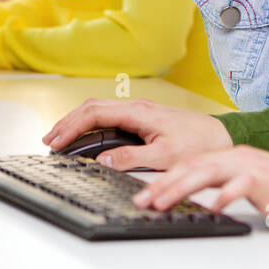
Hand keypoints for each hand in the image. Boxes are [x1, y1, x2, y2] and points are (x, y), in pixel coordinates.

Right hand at [42, 98, 232, 170]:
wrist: (219, 136)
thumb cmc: (197, 144)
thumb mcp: (165, 157)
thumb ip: (133, 158)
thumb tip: (104, 161)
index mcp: (138, 112)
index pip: (94, 113)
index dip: (71, 127)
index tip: (56, 142)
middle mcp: (136, 107)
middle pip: (91, 107)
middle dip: (67, 123)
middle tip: (49, 140)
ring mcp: (138, 111)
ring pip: (98, 110)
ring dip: (76, 122)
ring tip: (59, 138)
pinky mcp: (141, 117)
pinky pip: (107, 115)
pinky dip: (89, 123)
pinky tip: (84, 135)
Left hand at [133, 145, 268, 228]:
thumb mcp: (246, 184)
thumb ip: (223, 184)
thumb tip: (197, 193)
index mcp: (230, 157)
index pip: (190, 165)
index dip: (164, 179)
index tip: (145, 195)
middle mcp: (236, 157)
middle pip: (192, 167)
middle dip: (163, 184)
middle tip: (143, 201)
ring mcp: (250, 167)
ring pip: (208, 173)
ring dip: (182, 188)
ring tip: (163, 202)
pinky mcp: (264, 179)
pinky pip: (241, 186)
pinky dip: (226, 194)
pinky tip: (214, 205)